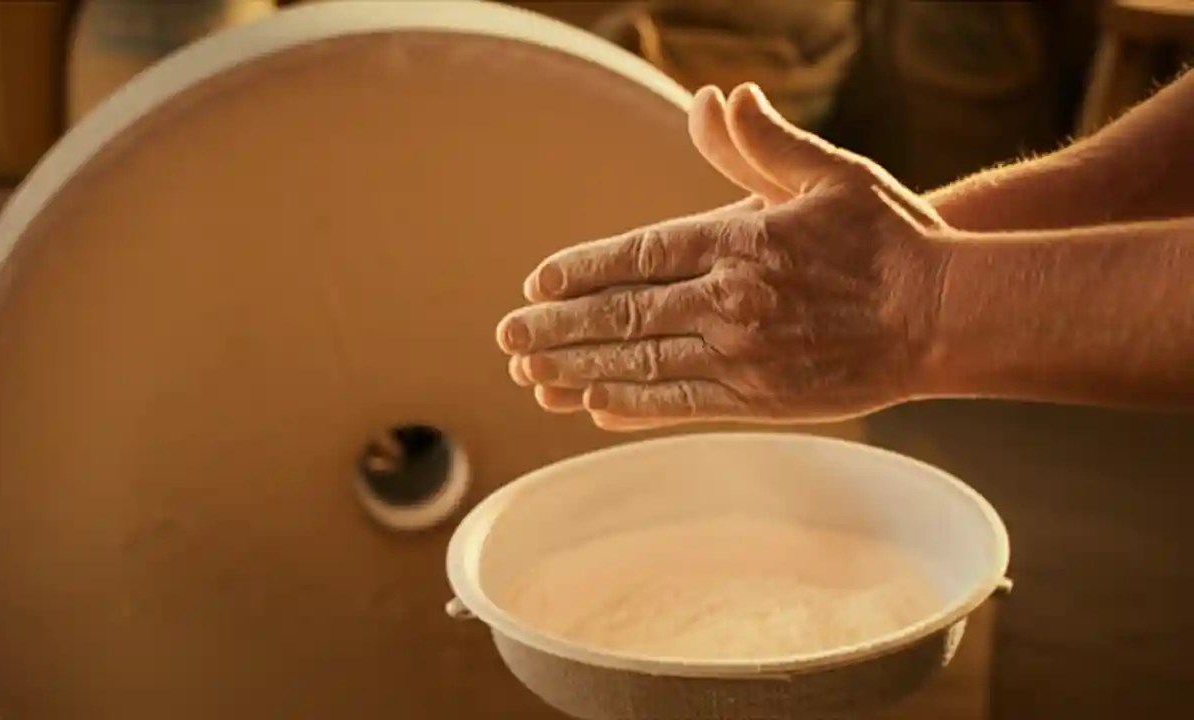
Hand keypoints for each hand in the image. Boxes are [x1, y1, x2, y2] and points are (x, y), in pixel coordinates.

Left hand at [497, 83, 950, 429]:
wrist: (947, 316)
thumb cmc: (889, 238)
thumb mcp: (831, 172)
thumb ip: (765, 142)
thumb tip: (718, 96)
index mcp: (738, 242)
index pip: (636, 255)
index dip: (580, 270)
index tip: (536, 282)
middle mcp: (729, 303)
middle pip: (623, 316)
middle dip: (557, 327)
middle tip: (506, 336)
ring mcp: (742, 358)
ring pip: (640, 366)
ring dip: (578, 371)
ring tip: (529, 375)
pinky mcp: (759, 402)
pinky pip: (680, 408)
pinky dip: (631, 407)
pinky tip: (592, 408)